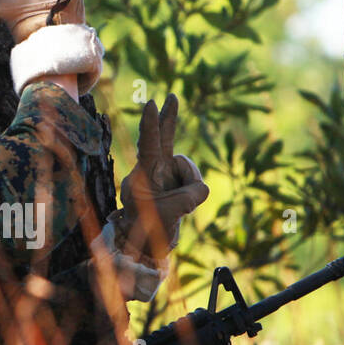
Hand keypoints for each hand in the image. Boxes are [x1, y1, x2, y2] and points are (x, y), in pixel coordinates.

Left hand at [110, 94, 209, 259]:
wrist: (147, 248)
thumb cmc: (150, 231)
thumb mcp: (169, 213)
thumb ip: (189, 196)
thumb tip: (201, 188)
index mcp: (142, 176)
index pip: (148, 145)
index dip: (151, 125)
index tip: (152, 103)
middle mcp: (151, 171)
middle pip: (162, 139)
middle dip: (168, 119)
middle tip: (171, 97)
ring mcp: (163, 175)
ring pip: (188, 169)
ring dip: (189, 185)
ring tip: (178, 206)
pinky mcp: (175, 182)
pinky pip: (194, 181)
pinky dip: (193, 192)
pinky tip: (183, 205)